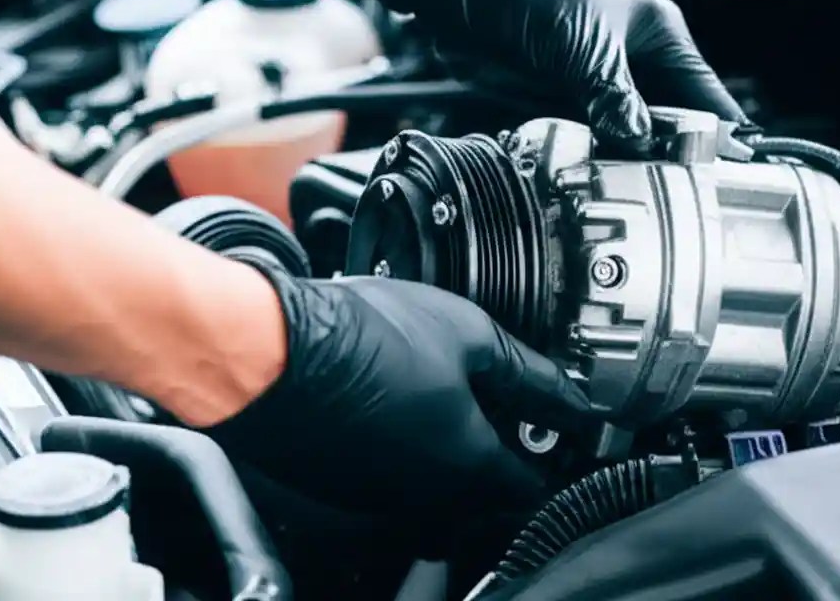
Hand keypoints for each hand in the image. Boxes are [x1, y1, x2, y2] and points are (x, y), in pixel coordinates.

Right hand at [205, 254, 591, 541]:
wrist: (271, 353)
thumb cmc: (362, 340)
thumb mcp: (470, 337)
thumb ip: (530, 376)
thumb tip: (569, 397)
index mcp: (470, 465)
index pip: (535, 487)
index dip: (556, 456)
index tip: (563, 434)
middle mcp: (429, 499)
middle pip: (487, 498)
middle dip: (505, 460)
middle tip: (507, 414)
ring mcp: (380, 502)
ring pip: (439, 499)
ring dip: (454, 467)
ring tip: (450, 411)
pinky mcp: (340, 495)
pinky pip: (392, 491)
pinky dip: (407, 463)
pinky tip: (397, 417)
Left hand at [370, 0, 745, 154]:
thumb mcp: (586, 50)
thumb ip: (616, 99)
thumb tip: (640, 139)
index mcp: (658, 35)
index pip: (704, 90)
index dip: (719, 130)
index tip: (733, 167)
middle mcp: (637, 62)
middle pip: (672, 121)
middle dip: (675, 153)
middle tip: (686, 189)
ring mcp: (603, 85)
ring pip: (634, 136)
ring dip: (635, 160)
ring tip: (647, 189)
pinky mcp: (570, 103)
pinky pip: (597, 140)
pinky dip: (601, 157)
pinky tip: (607, 176)